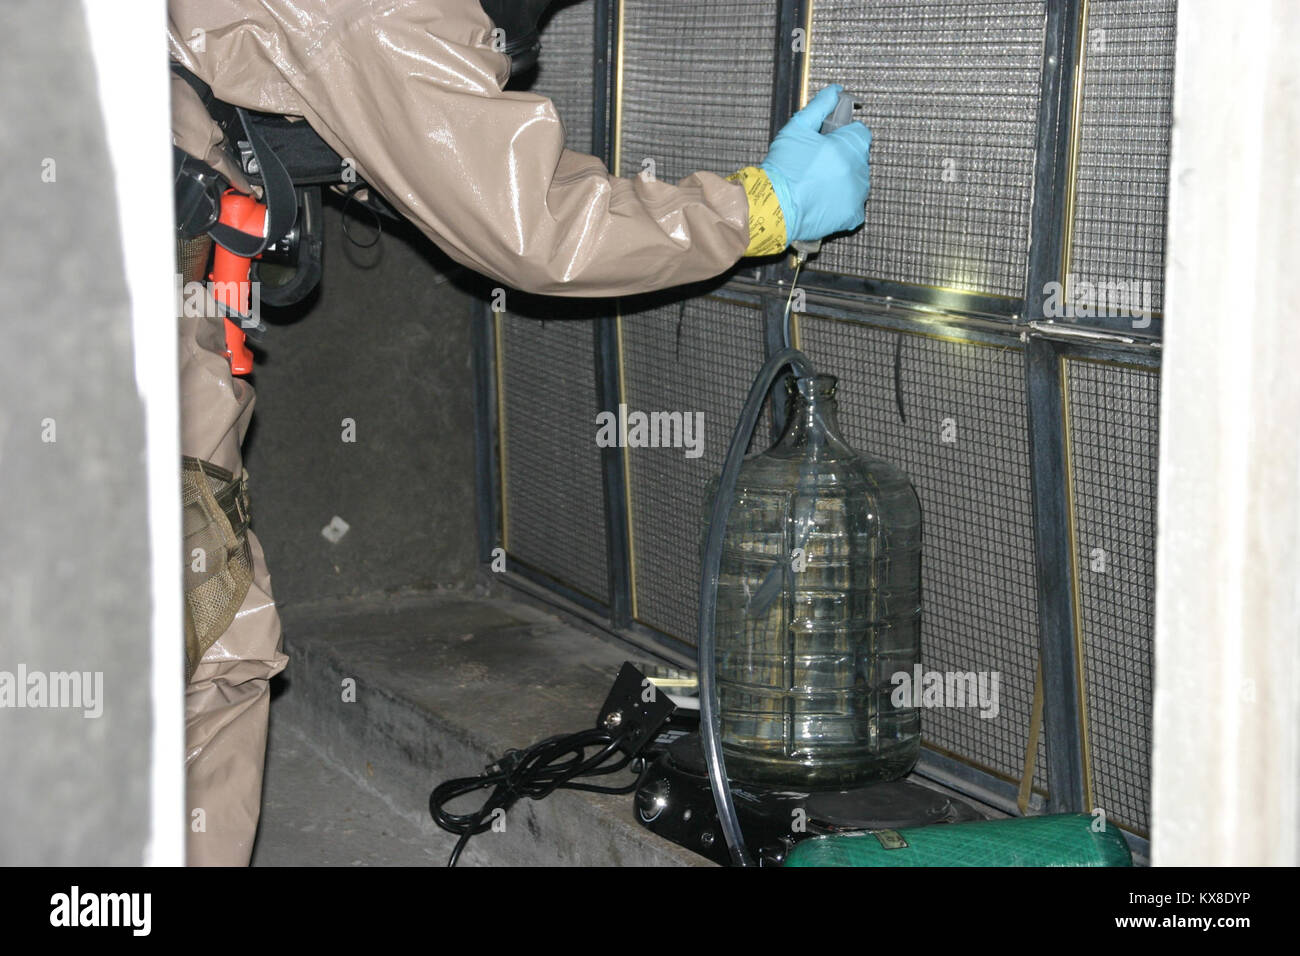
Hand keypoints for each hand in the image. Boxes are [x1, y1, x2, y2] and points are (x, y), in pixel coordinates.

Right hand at [759, 85, 872, 242]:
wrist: (774, 206)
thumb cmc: (783, 170)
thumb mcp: (797, 128)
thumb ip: (819, 106)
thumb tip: (834, 91)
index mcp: (848, 147)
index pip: (860, 133)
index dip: (843, 136)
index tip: (830, 142)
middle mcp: (857, 171)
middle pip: (858, 158)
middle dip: (842, 158)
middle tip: (818, 164)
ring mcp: (856, 195)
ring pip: (857, 181)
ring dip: (843, 180)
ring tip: (818, 183)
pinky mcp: (851, 215)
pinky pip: (855, 206)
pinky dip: (844, 204)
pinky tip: (825, 200)